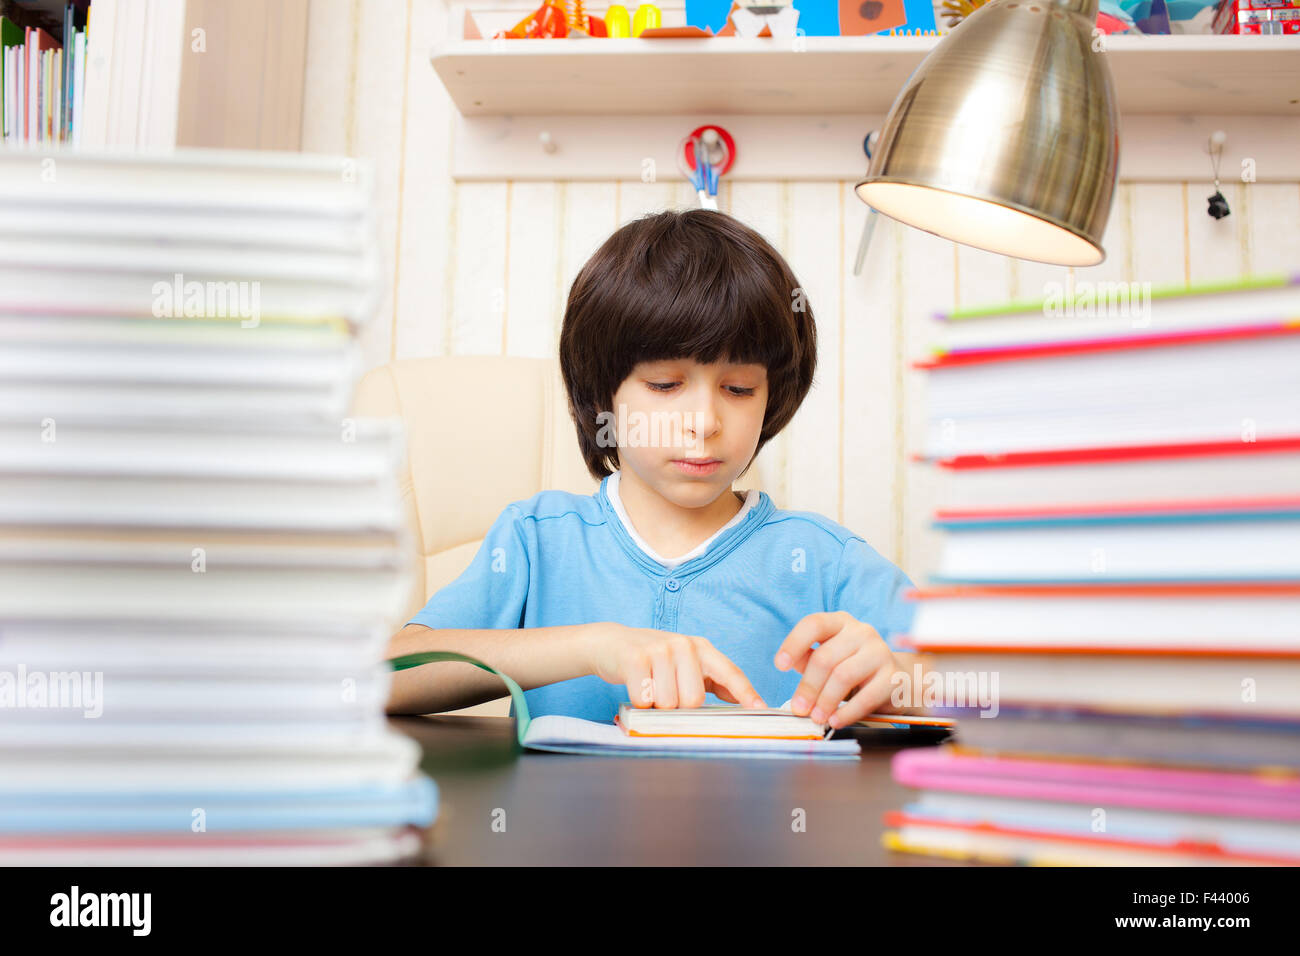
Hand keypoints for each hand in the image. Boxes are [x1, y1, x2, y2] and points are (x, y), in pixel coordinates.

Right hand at [587, 624, 765, 709]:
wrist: (611, 643)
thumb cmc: (653, 660)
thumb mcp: (685, 663)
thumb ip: (711, 680)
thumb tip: (739, 699)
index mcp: (700, 647)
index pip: (729, 672)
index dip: (745, 692)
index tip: (761, 708)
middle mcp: (684, 645)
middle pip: (694, 700)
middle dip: (678, 707)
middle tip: (664, 692)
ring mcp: (660, 650)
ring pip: (669, 703)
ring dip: (656, 704)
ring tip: (649, 686)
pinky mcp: (636, 658)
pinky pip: (645, 699)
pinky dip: (639, 701)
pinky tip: (635, 684)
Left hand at [773, 611, 903, 728]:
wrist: (899, 680)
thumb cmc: (854, 669)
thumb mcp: (830, 659)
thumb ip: (808, 659)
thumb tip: (788, 665)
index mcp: (840, 622)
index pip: (813, 624)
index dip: (794, 643)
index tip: (780, 665)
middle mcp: (861, 632)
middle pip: (825, 658)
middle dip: (808, 687)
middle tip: (799, 709)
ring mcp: (879, 652)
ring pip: (843, 676)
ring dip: (825, 701)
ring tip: (817, 718)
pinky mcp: (893, 676)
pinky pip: (866, 697)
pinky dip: (847, 712)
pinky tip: (836, 721)